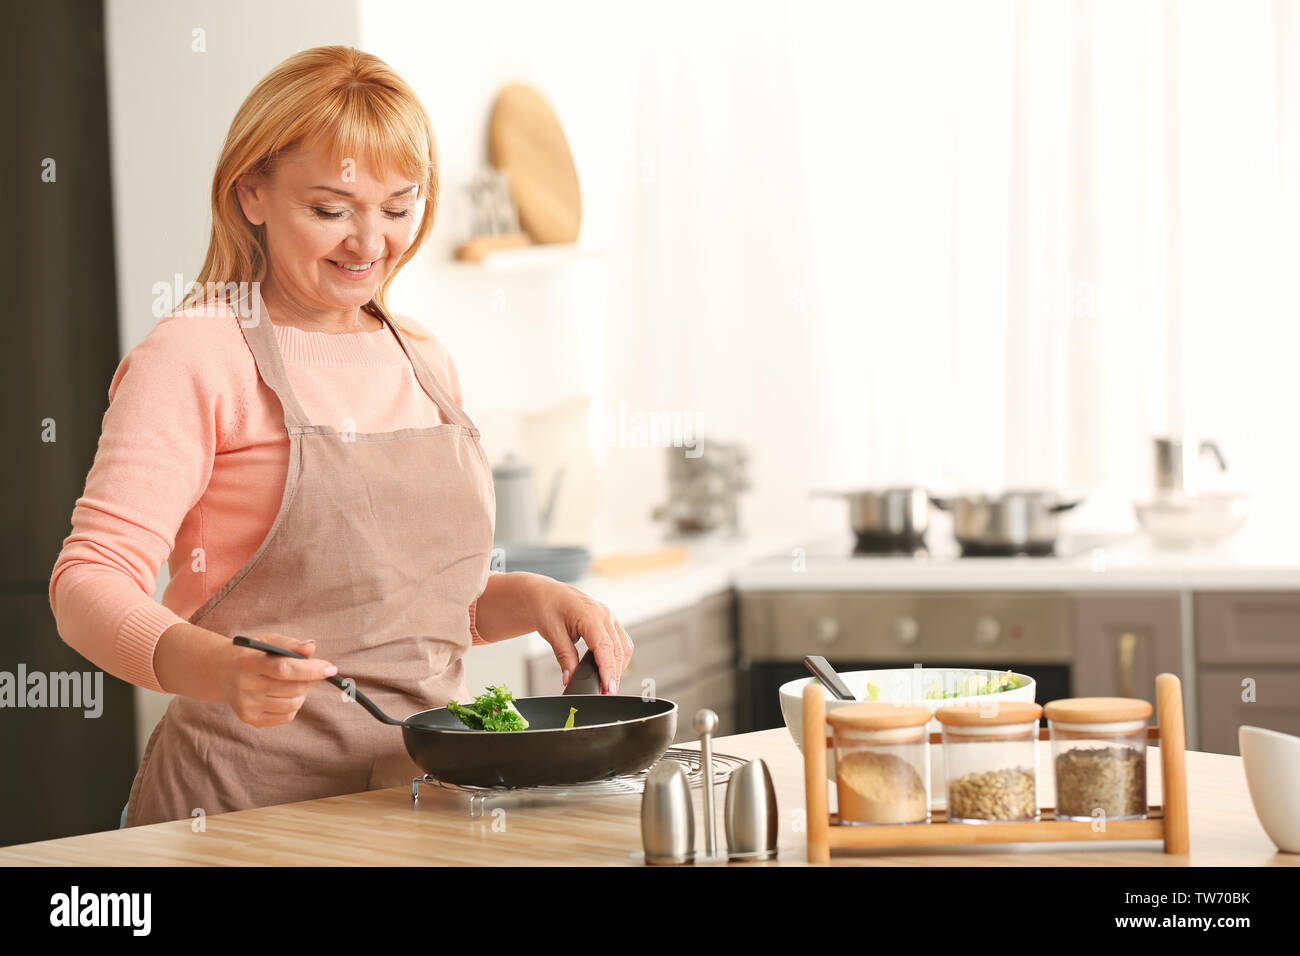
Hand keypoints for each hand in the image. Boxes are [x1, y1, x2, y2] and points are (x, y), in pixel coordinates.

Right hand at [221, 632, 337, 727]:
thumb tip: (312, 647)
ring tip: (296, 681)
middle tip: (316, 671)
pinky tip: (284, 693)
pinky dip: (294, 705)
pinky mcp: (250, 718)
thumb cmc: (251, 653)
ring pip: (293, 704)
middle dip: (311, 680)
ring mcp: (247, 705)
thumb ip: (290, 644)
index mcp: (248, 663)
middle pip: (292, 689)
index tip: (330, 668)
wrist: (219, 672)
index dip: (310, 670)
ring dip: (303, 692)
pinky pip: (286, 716)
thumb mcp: (267, 641)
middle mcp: (245, 686)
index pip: (284, 669)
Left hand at [524, 577, 633, 693]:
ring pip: (624, 646)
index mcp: (590, 615)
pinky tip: (610, 667)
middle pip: (618, 650)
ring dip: (619, 666)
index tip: (608, 688)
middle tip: (606, 693)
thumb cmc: (548, 608)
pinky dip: (618, 656)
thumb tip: (570, 678)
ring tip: (608, 684)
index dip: (608, 671)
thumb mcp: (553, 634)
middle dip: (614, 674)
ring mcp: (609, 616)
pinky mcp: (609, 620)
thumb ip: (564, 657)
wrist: (546, 594)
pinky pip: (621, 640)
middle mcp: (604, 615)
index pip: (605, 648)